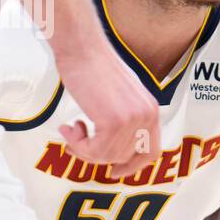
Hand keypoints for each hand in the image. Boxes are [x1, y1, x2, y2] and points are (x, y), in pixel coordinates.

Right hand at [55, 44, 160, 177]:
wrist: (81, 47)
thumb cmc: (93, 67)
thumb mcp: (120, 96)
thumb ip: (123, 118)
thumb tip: (113, 147)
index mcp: (151, 110)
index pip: (151, 152)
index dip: (133, 166)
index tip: (114, 172)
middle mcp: (147, 116)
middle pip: (124, 157)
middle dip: (96, 156)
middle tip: (75, 141)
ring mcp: (132, 119)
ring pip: (107, 156)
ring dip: (82, 148)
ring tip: (71, 128)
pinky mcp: (113, 121)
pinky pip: (95, 151)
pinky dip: (77, 145)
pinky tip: (68, 126)